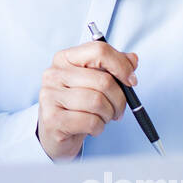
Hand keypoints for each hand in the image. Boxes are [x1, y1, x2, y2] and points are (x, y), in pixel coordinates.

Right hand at [37, 41, 138, 159]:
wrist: (55, 131)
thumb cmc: (77, 104)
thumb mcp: (94, 82)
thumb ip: (113, 67)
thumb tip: (132, 59)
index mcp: (64, 58)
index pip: (99, 51)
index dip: (121, 66)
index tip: (131, 81)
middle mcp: (54, 74)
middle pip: (103, 80)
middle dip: (119, 99)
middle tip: (119, 108)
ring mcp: (50, 96)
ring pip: (98, 102)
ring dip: (108, 114)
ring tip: (103, 117)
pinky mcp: (52, 119)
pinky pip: (90, 121)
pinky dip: (99, 127)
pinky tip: (93, 127)